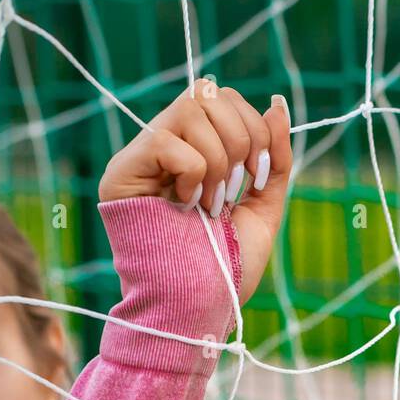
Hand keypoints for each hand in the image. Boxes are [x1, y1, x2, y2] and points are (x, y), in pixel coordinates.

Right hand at [98, 79, 292, 300]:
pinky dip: (191, 173)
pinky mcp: (122, 173)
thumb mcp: (263, 205)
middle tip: (233, 190)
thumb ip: (274, 155)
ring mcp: (141, 157)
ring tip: (210, 204)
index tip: (259, 175)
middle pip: (208, 92)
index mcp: (196, 148)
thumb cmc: (226, 266)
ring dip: (216, 161)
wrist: (198, 306)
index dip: (253, 127)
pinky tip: (184, 205)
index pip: (224, 97)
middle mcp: (166, 144)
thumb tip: (277, 102)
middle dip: (239, 140)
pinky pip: (168, 140)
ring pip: (190, 109)